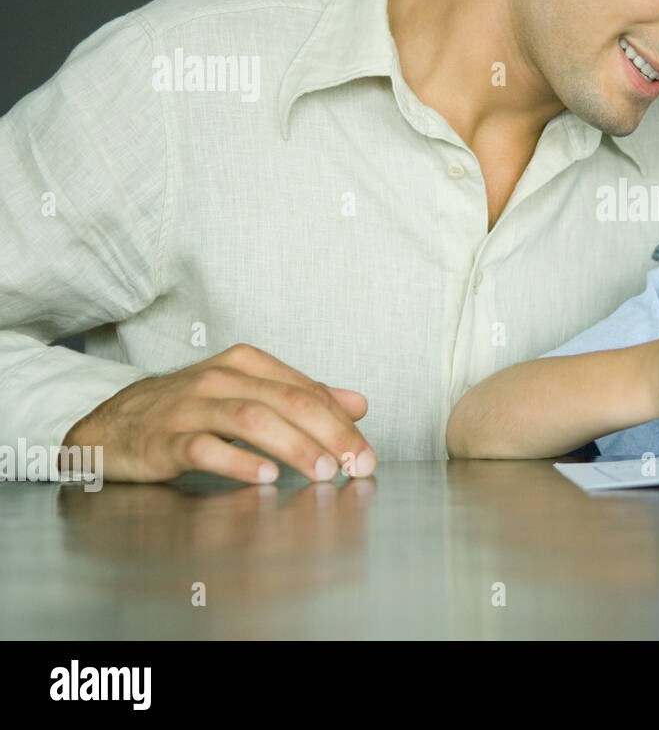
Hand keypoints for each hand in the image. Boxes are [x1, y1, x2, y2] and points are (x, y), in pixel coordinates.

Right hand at [63, 343, 375, 482]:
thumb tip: (358, 404)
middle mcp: (219, 379)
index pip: (305, 390)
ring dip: (292, 446)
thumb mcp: (247, 393)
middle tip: (356, 465)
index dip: (341, 423)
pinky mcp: (163, 439)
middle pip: (286, 402)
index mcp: (245, 364)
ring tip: (322, 471)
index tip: (366, 455)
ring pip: (251, 420)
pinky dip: (236, 462)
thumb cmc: (187, 410)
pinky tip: (264, 478)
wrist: (110, 425)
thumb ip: (302, 397)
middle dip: (329, 435)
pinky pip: (203, 447)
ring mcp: (189, 408)